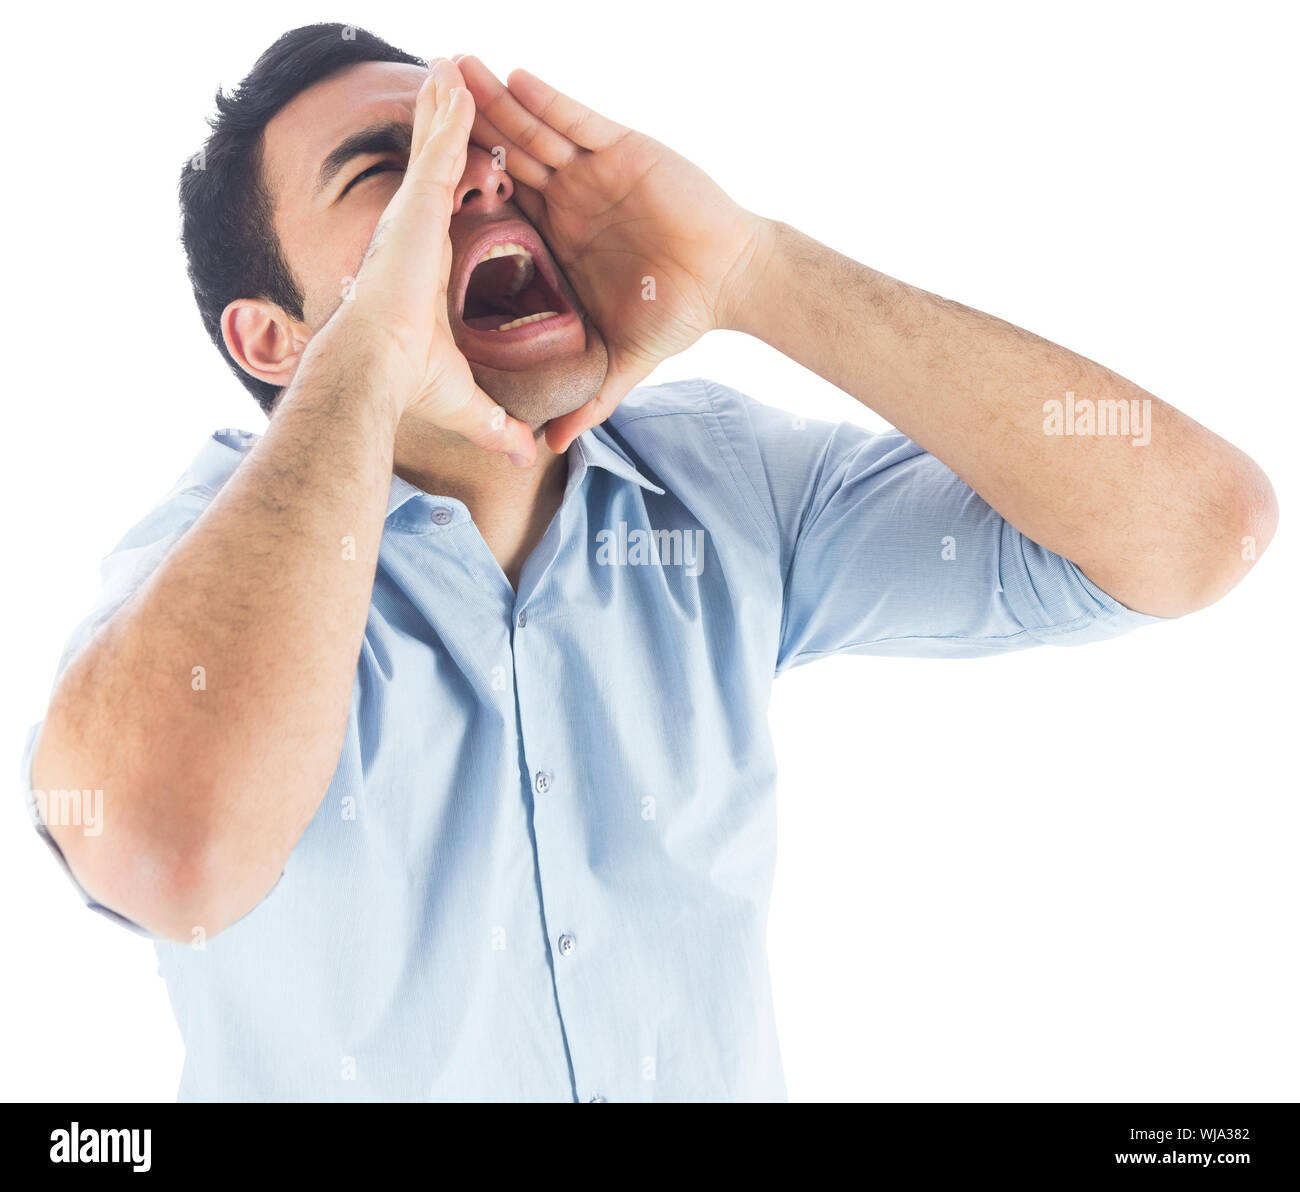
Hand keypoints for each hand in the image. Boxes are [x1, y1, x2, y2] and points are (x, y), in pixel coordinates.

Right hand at [336, 58, 536, 463]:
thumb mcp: (466, 398)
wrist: (373, 368)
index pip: (448, 217)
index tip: (470, 177)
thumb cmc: (405, 381)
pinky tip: (453, 72)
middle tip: (459, 98)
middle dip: (449, 135)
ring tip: (456, 67)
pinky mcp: (418, 200)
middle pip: (441, 173)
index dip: (457, 191)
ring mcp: (415, 212)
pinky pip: (437, 141)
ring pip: (438, 147)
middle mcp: (417, 232)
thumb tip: (526, 455)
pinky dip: (444, 107)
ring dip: (447, 108)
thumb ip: (498, 423)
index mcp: (428, 267)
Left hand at [456, 56, 771, 451]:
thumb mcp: (624, 362)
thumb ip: (589, 398)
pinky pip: (580, 120)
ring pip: (535, 131)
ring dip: (497, 101)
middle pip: (507, 156)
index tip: (418, 183)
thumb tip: (553, 446)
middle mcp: (572, 196)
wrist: (732, 282)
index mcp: (560, 236)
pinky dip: (550, 99)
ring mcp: (596, 169)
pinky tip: (516, 77)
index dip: (463, 190)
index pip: (502, 206)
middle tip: (421, 99)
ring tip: (457, 68)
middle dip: (466, 128)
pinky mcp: (626, 149)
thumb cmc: (680, 314)